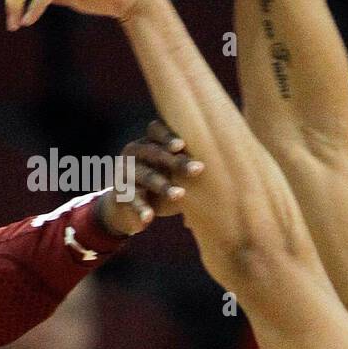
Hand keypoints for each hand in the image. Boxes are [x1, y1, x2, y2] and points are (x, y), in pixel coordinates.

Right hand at [97, 119, 205, 235]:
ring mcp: (125, 172)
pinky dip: (140, 209)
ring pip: (145, 176)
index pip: (156, 130)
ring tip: (180, 194)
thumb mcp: (172, 171)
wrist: (127, 206)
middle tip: (198, 169)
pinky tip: (149, 218)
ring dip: (163, 185)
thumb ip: (188, 163)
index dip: (168, 136)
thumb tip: (227, 162)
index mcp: (149, 142)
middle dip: (176, 161)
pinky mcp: (120, 194)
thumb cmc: (162, 182)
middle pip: (155, 153)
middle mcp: (134, 152)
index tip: (182, 145)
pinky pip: (131, 200)